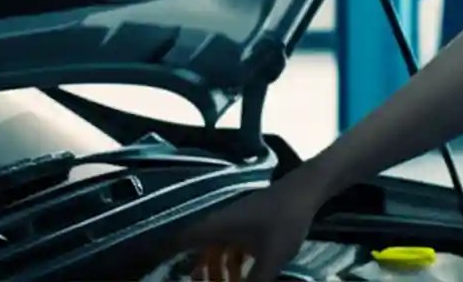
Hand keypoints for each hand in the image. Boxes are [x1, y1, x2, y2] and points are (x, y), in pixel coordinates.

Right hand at [173, 164, 327, 281]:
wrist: (307, 190)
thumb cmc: (284, 222)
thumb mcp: (269, 260)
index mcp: (215, 228)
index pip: (178, 243)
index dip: (162, 255)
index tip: (155, 266)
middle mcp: (218, 224)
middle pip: (198, 251)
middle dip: (199, 274)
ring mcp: (234, 222)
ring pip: (216, 251)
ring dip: (218, 271)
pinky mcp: (249, 223)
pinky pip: (232, 247)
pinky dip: (233, 263)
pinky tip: (245, 275)